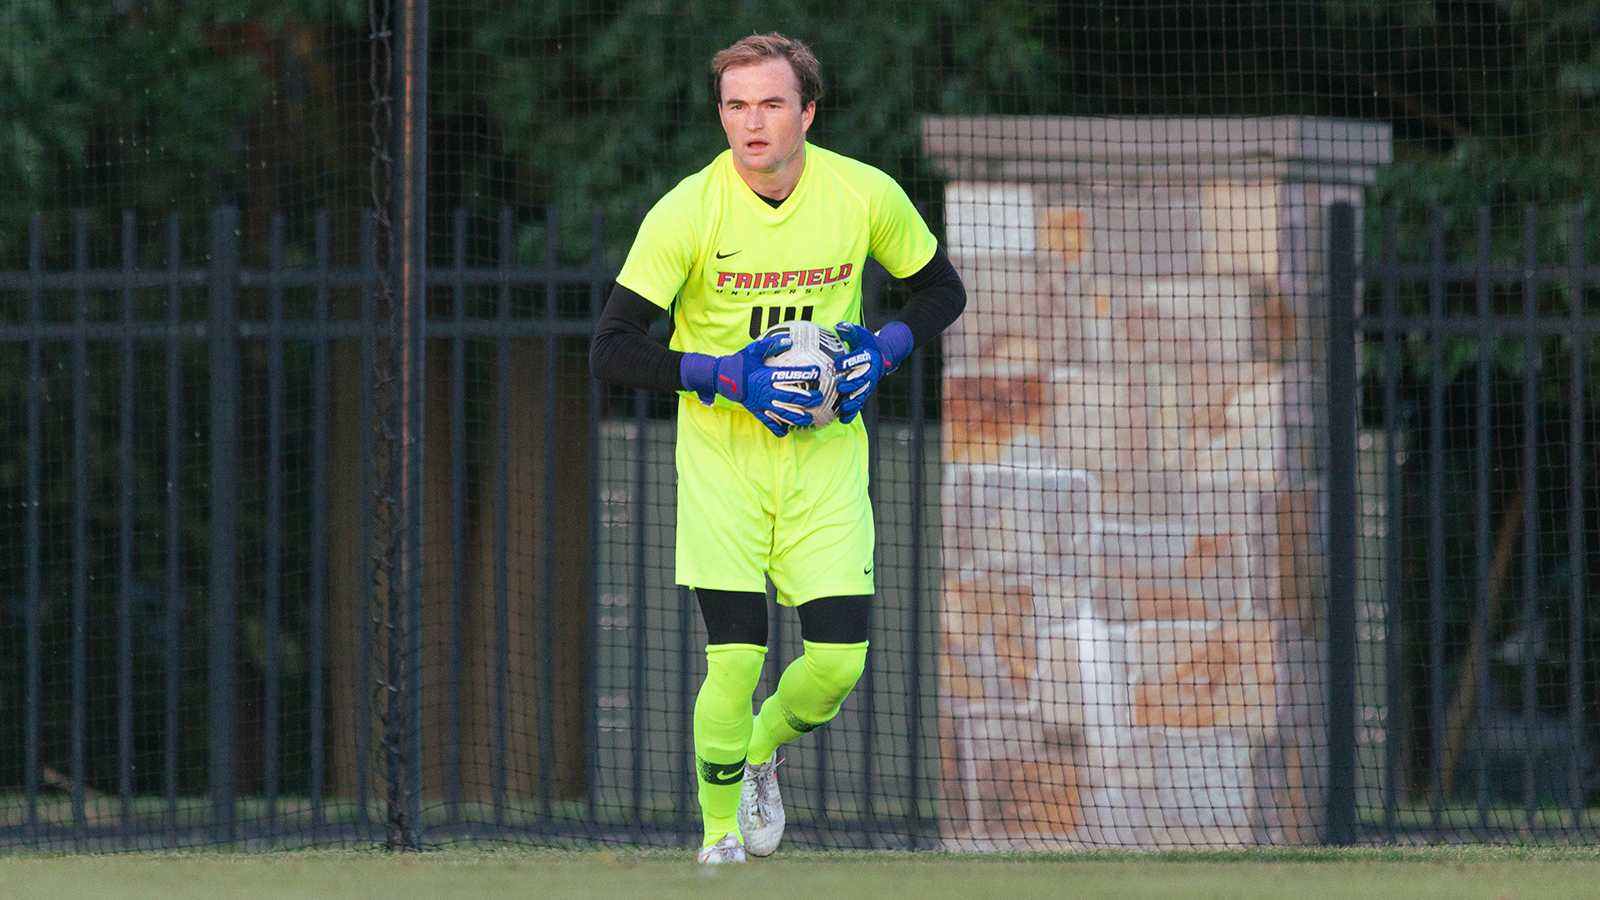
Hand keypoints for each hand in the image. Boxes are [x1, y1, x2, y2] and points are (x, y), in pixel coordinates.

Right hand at [682, 334, 824, 437]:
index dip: (804, 373)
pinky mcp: (756, 411)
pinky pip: (768, 422)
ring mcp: (762, 403)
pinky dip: (777, 428)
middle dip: (807, 399)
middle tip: (819, 398)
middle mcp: (766, 392)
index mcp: (767, 376)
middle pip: (791, 397)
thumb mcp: (754, 350)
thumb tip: (789, 341)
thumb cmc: (740, 362)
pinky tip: (786, 433)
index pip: (790, 375)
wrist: (722, 378)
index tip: (817, 372)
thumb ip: (771, 345)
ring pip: (783, 413)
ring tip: (809, 420)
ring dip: (797, 417)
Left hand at [833, 321, 909, 423]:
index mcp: (870, 356)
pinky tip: (843, 419)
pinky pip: (860, 404)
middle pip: (862, 380)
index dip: (850, 361)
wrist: (884, 354)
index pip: (861, 358)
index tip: (837, 363)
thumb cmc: (867, 343)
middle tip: (840, 387)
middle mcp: (871, 372)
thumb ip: (850, 330)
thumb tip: (838, 326)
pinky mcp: (865, 393)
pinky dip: (852, 413)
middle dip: (852, 384)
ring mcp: (869, 385)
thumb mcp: (861, 334)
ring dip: (853, 402)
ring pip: (862, 395)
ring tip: (843, 407)